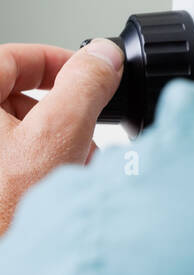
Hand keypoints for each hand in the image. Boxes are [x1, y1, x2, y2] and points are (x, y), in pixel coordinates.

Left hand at [0, 40, 123, 235]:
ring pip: (14, 135)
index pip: (15, 57)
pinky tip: (49, 200)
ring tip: (68, 180)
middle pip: (15, 99)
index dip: (60, 63)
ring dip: (51, 150)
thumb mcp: (57, 138)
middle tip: (82, 138)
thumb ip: (85, 87)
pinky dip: (32, 175)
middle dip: (61, 117)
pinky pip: (8, 166)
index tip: (91, 76)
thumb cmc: (1, 217)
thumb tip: (103, 57)